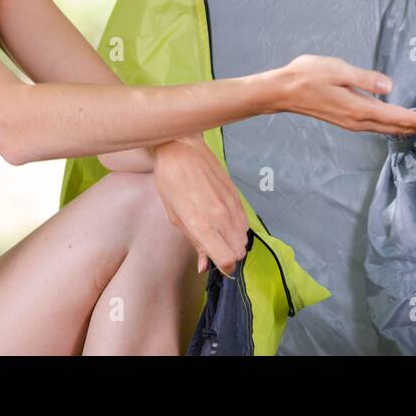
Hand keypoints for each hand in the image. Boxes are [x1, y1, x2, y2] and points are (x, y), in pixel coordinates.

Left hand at [152, 136, 248, 276]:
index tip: (216, 264)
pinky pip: (245, 222)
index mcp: (200, 224)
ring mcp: (231, 205)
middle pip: (239, 251)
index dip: (222, 267)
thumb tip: (204, 265)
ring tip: (218, 232)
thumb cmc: (171, 181)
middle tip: (215, 247)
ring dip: (234, 241)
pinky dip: (237, 228)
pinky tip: (224, 220)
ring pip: (244, 238)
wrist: (182, 149)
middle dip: (228, 255)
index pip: (226, 259)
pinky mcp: (237, 195)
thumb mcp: (175, 217)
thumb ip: (195, 242)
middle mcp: (220, 216)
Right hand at [272, 54, 415, 135]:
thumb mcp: (337, 69)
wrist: (282, 91)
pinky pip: (381, 125)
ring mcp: (354, 122)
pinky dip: (399, 124)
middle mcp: (360, 121)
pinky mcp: (348, 119)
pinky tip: (404, 120)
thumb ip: (365, 78)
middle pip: (402, 127)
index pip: (403, 117)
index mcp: (360, 109)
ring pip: (392, 128)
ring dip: (415, 127)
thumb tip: (389, 85)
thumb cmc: (307, 75)